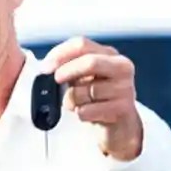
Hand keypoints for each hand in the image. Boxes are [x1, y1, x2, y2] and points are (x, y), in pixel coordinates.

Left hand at [41, 36, 143, 160]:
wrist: (119, 125)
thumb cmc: (97, 98)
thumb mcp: (83, 78)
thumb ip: (68, 68)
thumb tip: (46, 69)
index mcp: (109, 54)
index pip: (82, 44)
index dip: (60, 54)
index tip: (46, 67)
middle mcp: (121, 67)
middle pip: (90, 62)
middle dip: (67, 71)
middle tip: (56, 80)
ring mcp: (125, 88)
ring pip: (86, 91)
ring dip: (72, 100)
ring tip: (77, 103)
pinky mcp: (123, 109)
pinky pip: (89, 110)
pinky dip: (80, 114)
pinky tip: (86, 113)